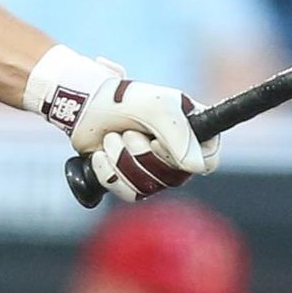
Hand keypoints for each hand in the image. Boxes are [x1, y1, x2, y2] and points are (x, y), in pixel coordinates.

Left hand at [68, 72, 221, 202]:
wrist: (82, 104)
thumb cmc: (122, 99)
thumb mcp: (156, 107)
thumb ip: (180, 135)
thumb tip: (196, 167)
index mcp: (190, 129)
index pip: (209, 159)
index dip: (186, 157)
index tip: (159, 141)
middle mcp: (175, 150)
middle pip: (175, 177)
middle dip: (142, 155)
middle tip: (128, 132)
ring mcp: (151, 166)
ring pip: (148, 188)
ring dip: (122, 161)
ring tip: (111, 138)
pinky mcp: (127, 178)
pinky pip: (127, 193)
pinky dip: (108, 172)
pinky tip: (100, 154)